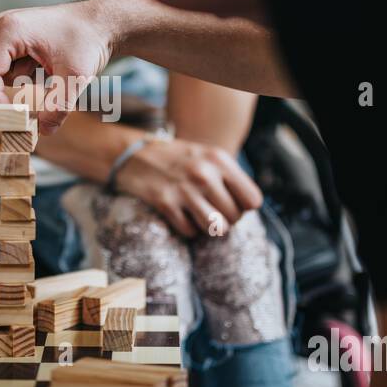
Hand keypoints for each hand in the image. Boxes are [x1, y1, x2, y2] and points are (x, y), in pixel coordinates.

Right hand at [0, 2, 116, 134]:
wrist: (101, 24)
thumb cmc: (87, 41)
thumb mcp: (76, 77)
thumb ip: (59, 106)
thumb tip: (43, 130)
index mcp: (11, 30)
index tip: (11, 117)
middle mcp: (1, 26)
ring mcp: (4, 31)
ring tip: (20, 87)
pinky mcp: (12, 40)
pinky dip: (7, 75)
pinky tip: (35, 76)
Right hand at [114, 138, 262, 238]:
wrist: (133, 154)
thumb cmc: (178, 159)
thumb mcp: (207, 156)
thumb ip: (230, 177)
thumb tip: (250, 207)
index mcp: (219, 160)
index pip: (253, 200)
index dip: (244, 207)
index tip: (231, 203)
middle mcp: (204, 173)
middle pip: (235, 217)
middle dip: (225, 219)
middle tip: (212, 210)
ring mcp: (184, 189)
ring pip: (216, 228)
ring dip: (209, 227)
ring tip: (200, 215)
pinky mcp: (165, 203)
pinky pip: (190, 232)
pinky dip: (187, 228)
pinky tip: (181, 214)